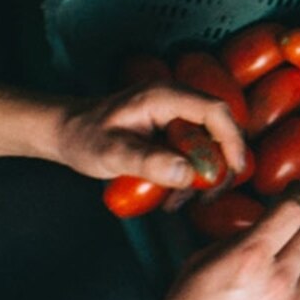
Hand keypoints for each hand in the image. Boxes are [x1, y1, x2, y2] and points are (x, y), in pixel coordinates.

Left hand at [51, 82, 250, 191]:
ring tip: (178, 202)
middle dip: (219, 165)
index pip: (215, 112)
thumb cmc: (84, 136)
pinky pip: (194, 150)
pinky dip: (189, 174)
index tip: (234, 170)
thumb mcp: (112, 153)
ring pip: (209, 144)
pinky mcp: (171, 129)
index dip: (232, 140)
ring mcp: (175, 115)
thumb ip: (148, 162)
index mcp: (165, 97)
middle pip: (219, 129)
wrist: (66, 132)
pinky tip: (173, 193)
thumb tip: (187, 174)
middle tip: (206, 196)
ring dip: (202, 175)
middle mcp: (176, 101)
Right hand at [138, 197, 299, 299]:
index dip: (297, 196)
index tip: (298, 194)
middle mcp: (278, 280)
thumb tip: (259, 228)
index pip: (293, 211)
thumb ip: (233, 241)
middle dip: (297, 233)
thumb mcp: (196, 265)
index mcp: (250, 257)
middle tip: (281, 242)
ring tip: (276, 281)